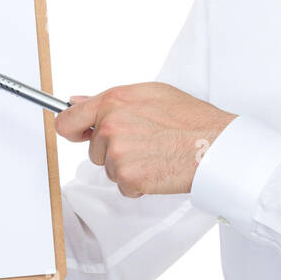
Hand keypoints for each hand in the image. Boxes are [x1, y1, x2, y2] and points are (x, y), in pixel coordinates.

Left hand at [53, 82, 236, 196]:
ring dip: (127, 166)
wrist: (213, 144)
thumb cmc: (188, 117)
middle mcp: (110, 126)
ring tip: (155, 153)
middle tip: (144, 142)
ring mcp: (117, 154)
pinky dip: (138, 183)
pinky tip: (157, 168)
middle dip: (112, 149)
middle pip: (93, 149)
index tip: (78, 135)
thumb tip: (77, 101)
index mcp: (113, 101)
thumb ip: (109, 99)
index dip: (71, 129)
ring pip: (109, 168)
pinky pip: (123, 185)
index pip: (67, 120)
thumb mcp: (149, 93)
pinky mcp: (128, 178)